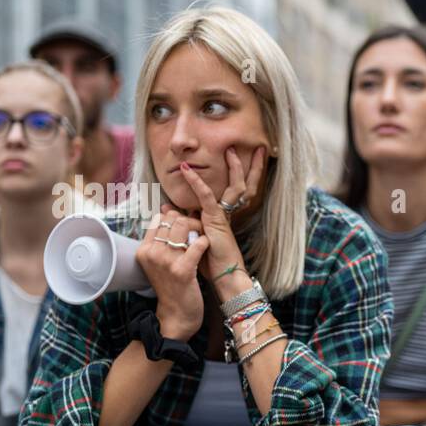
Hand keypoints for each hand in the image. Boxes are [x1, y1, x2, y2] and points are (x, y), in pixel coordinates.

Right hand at [136, 209, 209, 340]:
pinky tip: (206, 247)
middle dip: (189, 221)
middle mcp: (152, 253)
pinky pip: (197, 244)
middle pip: (172, 219)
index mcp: (144, 250)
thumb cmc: (172, 287)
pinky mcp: (182, 270)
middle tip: (198, 231)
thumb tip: (167, 210)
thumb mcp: (160, 261)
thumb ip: (162, 238)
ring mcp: (166, 261)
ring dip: (198, 229)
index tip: (186, 226)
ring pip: (184, 226)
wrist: (176, 315)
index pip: (159, 218)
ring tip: (202, 238)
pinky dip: (205, 242)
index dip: (176, 217)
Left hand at [176, 144, 267, 281]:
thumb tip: (168, 207)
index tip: (238, 159)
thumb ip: (185, 219)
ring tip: (232, 150)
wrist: (225, 276)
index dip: (240, 175)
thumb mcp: (196, 237)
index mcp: (225, 216)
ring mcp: (224, 215)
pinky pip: (206, 196)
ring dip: (234, 167)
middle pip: (245, 184)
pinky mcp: (216, 220)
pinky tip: (186, 170)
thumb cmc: (212, 262)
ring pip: (235, 185)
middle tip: (257, 150)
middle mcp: (229, 213)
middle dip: (251, 167)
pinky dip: (195, 182)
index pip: (236, 190)